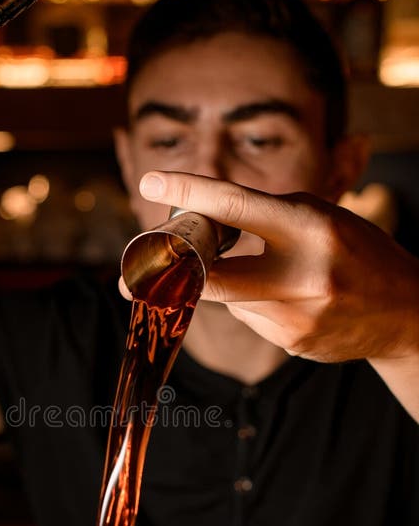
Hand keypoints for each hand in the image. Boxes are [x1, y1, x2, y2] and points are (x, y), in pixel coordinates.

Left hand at [138, 171, 418, 363]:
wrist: (405, 313)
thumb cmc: (357, 251)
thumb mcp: (320, 216)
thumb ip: (264, 219)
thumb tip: (197, 224)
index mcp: (311, 228)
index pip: (237, 204)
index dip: (188, 193)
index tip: (151, 181)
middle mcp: (303, 276)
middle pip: (213, 279)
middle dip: (172, 276)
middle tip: (134, 279)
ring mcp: (297, 318)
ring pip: (232, 300)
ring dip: (235, 286)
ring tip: (282, 279)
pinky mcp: (293, 344)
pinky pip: (253, 320)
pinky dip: (258, 307)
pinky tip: (297, 303)